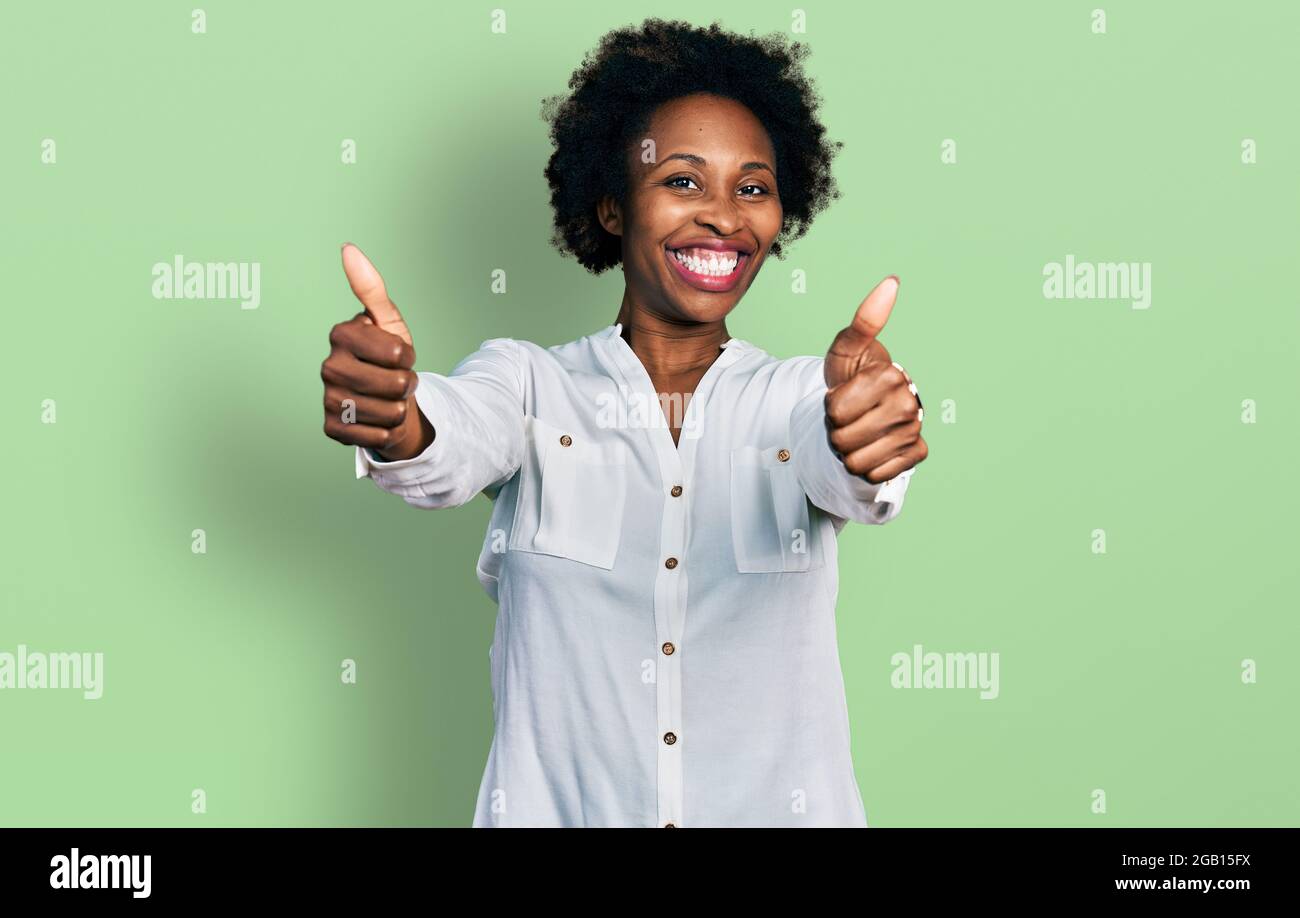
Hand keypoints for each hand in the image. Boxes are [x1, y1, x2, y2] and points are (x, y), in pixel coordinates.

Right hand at [321, 243, 433, 459]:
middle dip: (407, 384)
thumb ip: (371, 288)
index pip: (397, 353)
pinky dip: (388, 431)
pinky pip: (377, 435)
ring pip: (389, 411)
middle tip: (396, 380)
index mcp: (341, 335)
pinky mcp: (332, 429)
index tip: (397, 354)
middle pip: (395, 384)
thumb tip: (348, 249)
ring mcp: (328, 399)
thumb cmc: (387, 358)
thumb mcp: (388, 322)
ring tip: (389, 399)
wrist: (385, 400)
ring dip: (400, 408)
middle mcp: (328, 366)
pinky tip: (378, 420)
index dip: (407, 356)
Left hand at [823, 275, 927, 483]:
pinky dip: (867, 465)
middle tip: (850, 415)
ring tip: (859, 430)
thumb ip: (863, 320)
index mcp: (891, 376)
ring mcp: (915, 431)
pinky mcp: (916, 454)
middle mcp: (910, 404)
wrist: (870, 406)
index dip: (829, 406)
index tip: (844, 394)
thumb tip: (891, 282)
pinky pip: (874, 474)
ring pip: (856, 461)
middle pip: (842, 438)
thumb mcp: (846, 349)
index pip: (834, 411)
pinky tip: (874, 447)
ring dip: (849, 449)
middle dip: (836, 430)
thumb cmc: (853, 375)